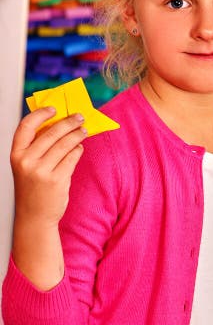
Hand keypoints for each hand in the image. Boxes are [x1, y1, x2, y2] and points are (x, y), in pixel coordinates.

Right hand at [10, 108, 86, 225]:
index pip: (26, 126)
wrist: (35, 216)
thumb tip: (59, 126)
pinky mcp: (57, 180)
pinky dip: (78, 150)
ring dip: (77, 134)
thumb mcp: (27, 166)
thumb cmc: (33, 188)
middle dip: (68, 122)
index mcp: (16, 154)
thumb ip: (38, 148)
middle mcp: (26, 161)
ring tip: (84, 130)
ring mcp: (41, 171)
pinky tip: (80, 147)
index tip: (54, 108)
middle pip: (51, 133)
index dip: (40, 114)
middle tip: (79, 117)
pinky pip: (72, 158)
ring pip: (65, 144)